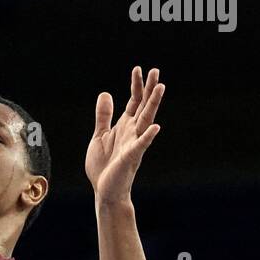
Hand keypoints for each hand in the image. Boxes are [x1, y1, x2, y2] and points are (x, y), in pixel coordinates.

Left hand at [86, 66, 165, 204]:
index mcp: (124, 126)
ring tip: (161, 88)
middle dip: (149, 89)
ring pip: (146, 120)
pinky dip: (148, 136)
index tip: (139, 69)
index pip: (133, 101)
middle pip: (143, 106)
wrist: (104, 190)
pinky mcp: (131, 157)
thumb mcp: (99, 135)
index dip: (136, 86)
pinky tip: (155, 126)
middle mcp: (132, 132)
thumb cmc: (103, 165)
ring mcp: (133, 143)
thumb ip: (103, 116)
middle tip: (156, 71)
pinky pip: (141, 145)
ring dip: (153, 104)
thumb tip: (105, 94)